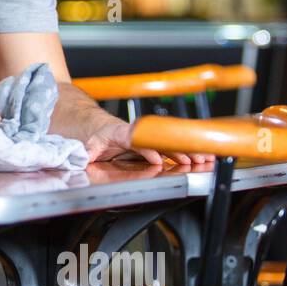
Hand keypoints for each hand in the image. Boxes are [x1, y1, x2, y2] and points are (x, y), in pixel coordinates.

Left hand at [84, 117, 213, 166]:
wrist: (100, 125)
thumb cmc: (98, 134)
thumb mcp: (90, 143)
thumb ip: (89, 151)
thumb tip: (83, 160)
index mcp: (121, 132)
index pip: (136, 139)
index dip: (148, 149)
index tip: (157, 159)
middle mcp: (138, 134)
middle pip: (159, 141)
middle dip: (176, 150)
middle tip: (192, 159)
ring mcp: (147, 139)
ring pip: (169, 144)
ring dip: (187, 152)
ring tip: (203, 159)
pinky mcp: (153, 144)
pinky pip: (171, 148)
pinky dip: (186, 152)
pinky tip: (201, 158)